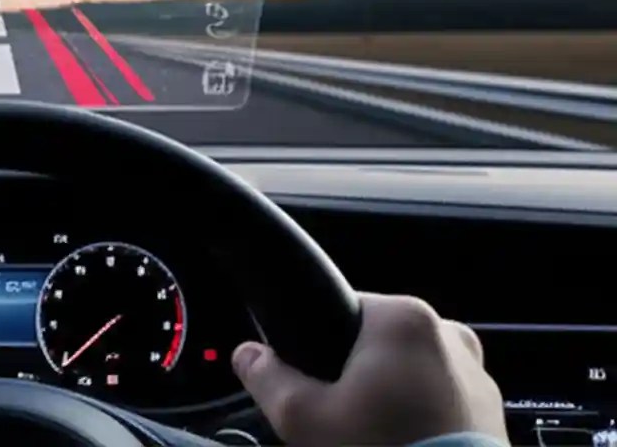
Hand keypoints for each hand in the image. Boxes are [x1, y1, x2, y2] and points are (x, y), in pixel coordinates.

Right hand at [232, 293, 507, 445]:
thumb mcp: (304, 418)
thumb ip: (267, 377)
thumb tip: (248, 355)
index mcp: (404, 317)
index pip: (343, 309)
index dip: (319, 347)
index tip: (314, 385)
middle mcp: (449, 333)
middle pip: (377, 345)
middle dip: (356, 377)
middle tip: (341, 420)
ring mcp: (478, 374)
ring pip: (410, 375)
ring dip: (390, 399)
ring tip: (374, 438)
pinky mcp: (494, 412)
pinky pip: (441, 404)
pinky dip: (421, 420)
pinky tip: (404, 446)